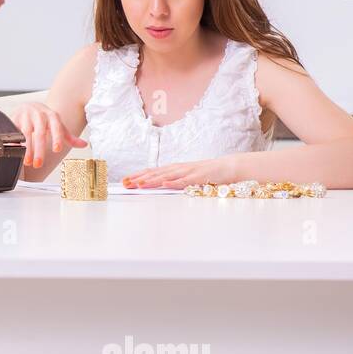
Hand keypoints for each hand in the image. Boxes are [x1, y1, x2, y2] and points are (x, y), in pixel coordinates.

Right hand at [13, 101, 86, 168]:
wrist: (29, 106)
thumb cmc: (45, 119)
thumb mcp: (57, 125)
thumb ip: (69, 137)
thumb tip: (84, 145)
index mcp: (52, 116)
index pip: (56, 127)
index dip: (57, 138)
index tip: (56, 150)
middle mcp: (39, 114)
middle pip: (40, 133)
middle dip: (39, 150)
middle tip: (39, 164)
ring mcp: (26, 115)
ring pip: (26, 133)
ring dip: (27, 149)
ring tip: (27, 162)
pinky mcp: (14, 118)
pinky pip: (14, 131)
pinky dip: (14, 142)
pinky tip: (16, 151)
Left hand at [121, 155, 239, 188]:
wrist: (227, 167)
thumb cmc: (206, 174)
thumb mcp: (186, 177)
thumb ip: (173, 181)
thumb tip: (158, 186)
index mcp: (174, 169)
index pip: (152, 171)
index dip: (138, 175)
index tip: (125, 180)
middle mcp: (178, 168)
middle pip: (155, 173)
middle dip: (139, 178)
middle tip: (126, 183)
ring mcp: (188, 171)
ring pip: (167, 176)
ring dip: (152, 180)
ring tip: (139, 184)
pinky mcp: (198, 177)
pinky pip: (185, 181)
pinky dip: (174, 182)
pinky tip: (165, 184)